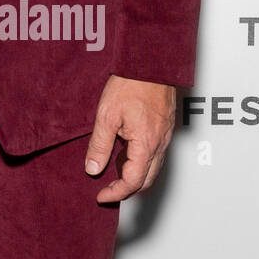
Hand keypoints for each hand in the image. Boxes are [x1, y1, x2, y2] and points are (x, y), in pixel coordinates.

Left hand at [85, 74, 176, 202]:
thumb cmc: (130, 84)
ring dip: (133, 176)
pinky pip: (154, 155)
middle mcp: (160, 144)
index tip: (101, 196)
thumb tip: (92, 169)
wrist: (151, 63)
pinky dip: (139, 162)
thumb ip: (100, 145)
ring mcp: (165, 137)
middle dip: (126, 190)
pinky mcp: (165, 129)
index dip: (116, 193)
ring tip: (110, 170)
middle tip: (105, 189)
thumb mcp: (106, 115)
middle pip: (146, 181)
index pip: (133, 182)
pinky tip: (123, 153)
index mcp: (146, 144)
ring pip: (152, 169)